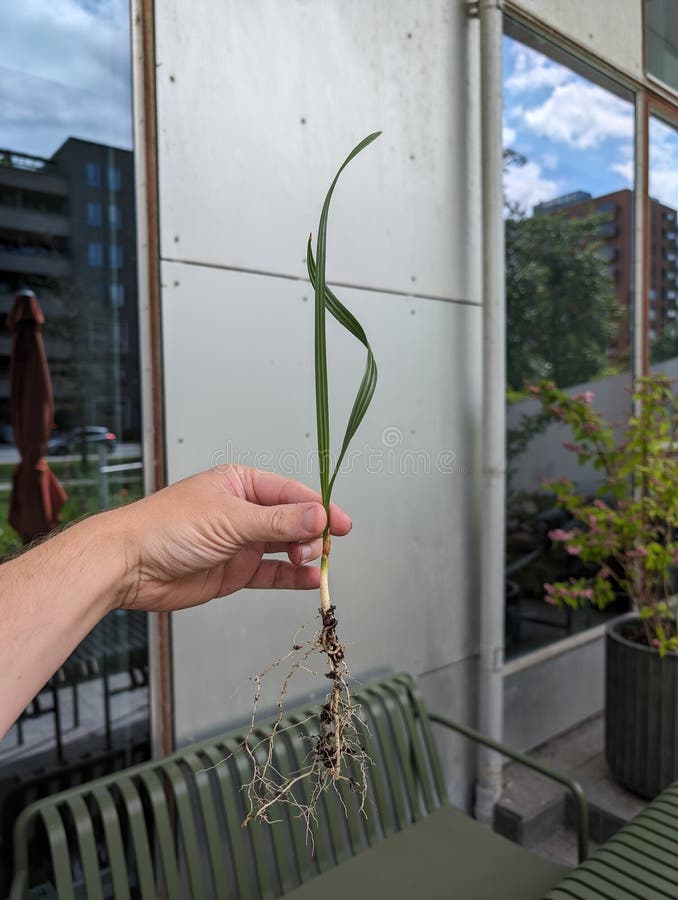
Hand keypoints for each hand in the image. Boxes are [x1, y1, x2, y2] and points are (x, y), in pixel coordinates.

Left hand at [118, 466, 350, 611]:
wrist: (128, 565)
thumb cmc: (167, 528)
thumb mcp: (230, 519)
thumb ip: (277, 521)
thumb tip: (318, 516)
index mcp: (240, 484)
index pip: (291, 493)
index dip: (319, 507)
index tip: (341, 523)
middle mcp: (243, 511)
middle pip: (292, 520)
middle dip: (311, 534)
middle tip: (318, 548)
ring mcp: (239, 542)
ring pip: (284, 547)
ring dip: (303, 556)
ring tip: (313, 564)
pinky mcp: (234, 571)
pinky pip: (271, 573)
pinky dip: (291, 577)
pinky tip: (308, 579)